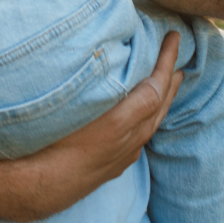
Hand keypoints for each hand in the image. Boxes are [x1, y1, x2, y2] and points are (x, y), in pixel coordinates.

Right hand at [0, 32, 182, 222]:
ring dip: (163, 100)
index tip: (176, 38)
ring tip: (168, 85)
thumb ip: (105, 82)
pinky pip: (142, 136)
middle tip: (179, 61)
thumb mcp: (81, 105)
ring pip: (153, 122)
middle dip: (172, 80)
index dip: (167, 59)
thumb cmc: (56, 140)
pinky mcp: (115, 164)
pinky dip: (150, 118)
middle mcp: (132, 138)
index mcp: (126, 120)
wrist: (43, 184)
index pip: (157, 85)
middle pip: (161, 104)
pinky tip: (141, 118)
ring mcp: (125, 153)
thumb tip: (120, 54)